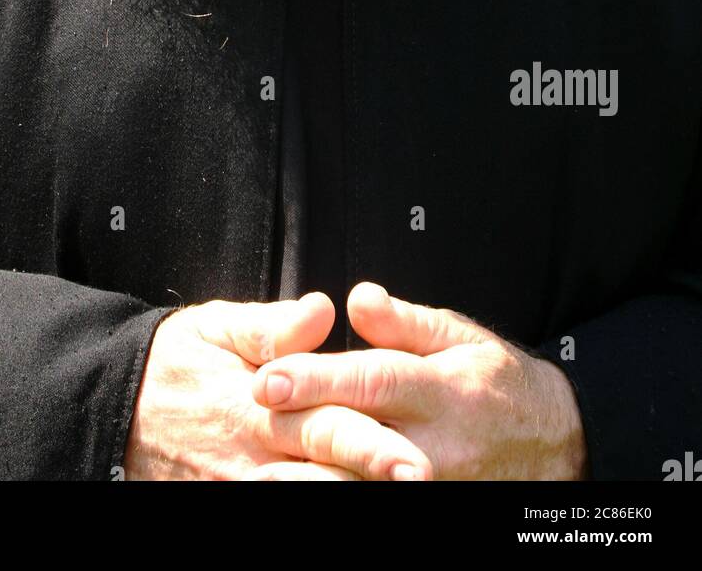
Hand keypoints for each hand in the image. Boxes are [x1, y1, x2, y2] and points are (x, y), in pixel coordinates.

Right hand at [124, 291, 431, 479]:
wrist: (114, 408)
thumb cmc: (175, 361)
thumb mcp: (215, 327)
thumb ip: (272, 326)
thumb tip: (324, 310)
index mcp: (257, 404)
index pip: (325, 426)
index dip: (373, 446)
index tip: (416, 461)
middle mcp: (253, 456)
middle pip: (325, 478)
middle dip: (372, 481)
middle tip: (419, 485)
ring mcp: (239, 489)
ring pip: (305, 502)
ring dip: (349, 499)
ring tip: (393, 499)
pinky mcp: (227, 503)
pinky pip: (274, 511)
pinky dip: (313, 507)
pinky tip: (347, 498)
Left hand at [248, 282, 588, 480]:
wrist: (558, 447)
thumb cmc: (498, 384)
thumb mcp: (461, 338)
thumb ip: (405, 322)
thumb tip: (358, 298)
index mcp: (440, 388)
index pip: (371, 381)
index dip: (317, 379)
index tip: (267, 377)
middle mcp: (436, 443)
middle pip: (359, 437)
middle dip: (303, 430)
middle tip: (250, 421)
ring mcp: (437, 485)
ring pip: (367, 484)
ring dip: (313, 478)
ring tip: (262, 471)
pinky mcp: (434, 509)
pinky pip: (383, 507)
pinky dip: (344, 495)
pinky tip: (302, 488)